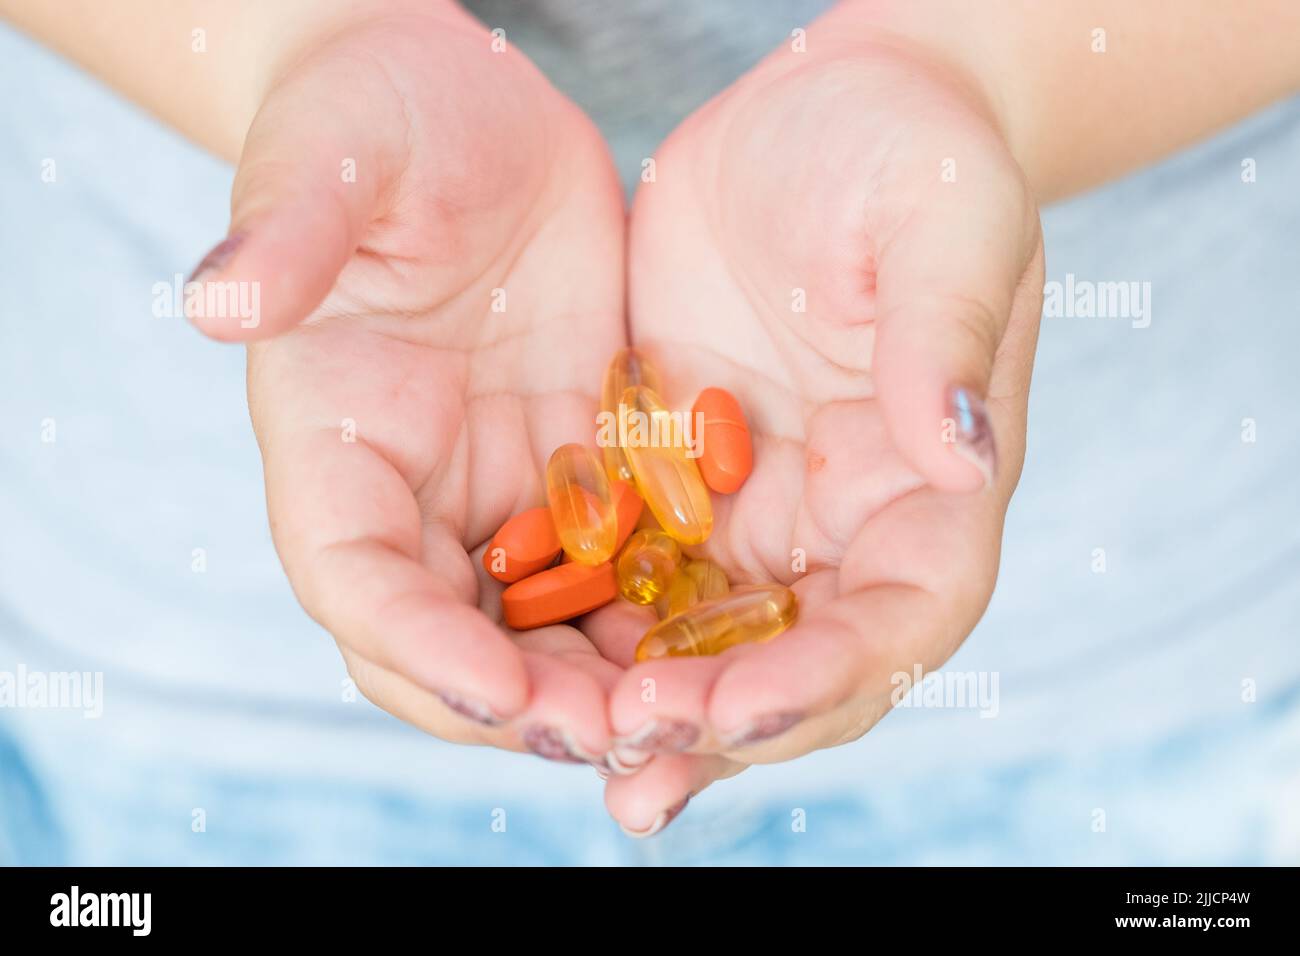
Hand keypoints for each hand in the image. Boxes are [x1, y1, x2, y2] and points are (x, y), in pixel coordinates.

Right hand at [188, 5, 628, 763]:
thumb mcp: (335, 157)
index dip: (420, 647)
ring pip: (547, 621)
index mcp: (336, 439)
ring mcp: (504, 482)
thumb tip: (219, 300)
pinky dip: (665, 605)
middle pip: (456, 637)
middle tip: (621, 738)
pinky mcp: (583, 459)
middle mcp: (417, 487)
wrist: (467, 105)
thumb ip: (289, 231)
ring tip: (687, 714)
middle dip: (529, 702)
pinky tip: (730, 632)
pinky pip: (625, 559)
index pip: (355, 579)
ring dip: (608, 678)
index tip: (501, 693)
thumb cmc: (377, 115)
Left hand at [600, 16, 1044, 831]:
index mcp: (931, 489)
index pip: (901, 622)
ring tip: (576, 753)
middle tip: (633, 767)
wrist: (832, 110)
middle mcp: (845, 525)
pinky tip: (523, 652)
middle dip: (720, 725)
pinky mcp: (680, 476)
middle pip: (798, 664)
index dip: (826, 681)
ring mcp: (759, 510)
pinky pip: (631, 570)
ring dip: (646, 709)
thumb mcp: (943, 222)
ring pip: (706, 641)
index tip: (733, 709)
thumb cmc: (912, 156)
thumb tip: (953, 455)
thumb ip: (945, 335)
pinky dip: (589, 623)